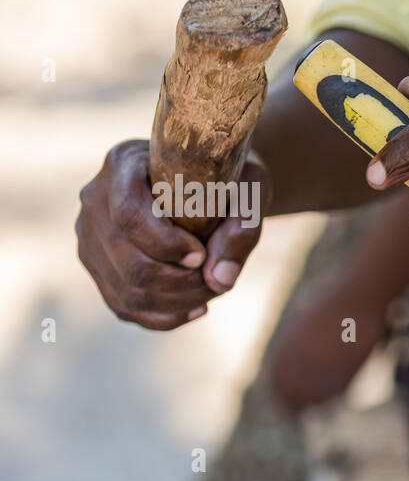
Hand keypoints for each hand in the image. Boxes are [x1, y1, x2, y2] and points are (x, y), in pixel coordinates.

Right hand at [75, 140, 266, 328]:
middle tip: (215, 278)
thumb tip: (220, 279)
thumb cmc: (229, 179)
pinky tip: (196, 308)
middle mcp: (96, 198)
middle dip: (180, 283)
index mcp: (123, 164)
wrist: (209, 181)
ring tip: (211, 291)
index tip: (201, 255)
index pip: (128, 214)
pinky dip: (163, 316)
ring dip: (177, 303)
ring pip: (127, 290)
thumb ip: (241, 227)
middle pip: (129, 262)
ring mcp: (90, 234)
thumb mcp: (247, 189)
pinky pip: (124, 306)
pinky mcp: (98, 265)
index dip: (166, 245)